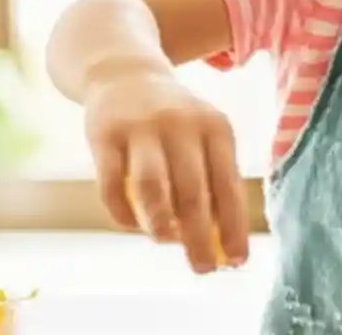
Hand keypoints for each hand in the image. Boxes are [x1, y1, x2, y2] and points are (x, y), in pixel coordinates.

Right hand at [83, 72, 248, 273]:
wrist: (125, 73)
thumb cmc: (174, 122)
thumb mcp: (203, 136)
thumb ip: (212, 182)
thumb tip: (220, 242)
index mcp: (215, 127)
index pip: (229, 186)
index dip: (234, 227)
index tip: (237, 261)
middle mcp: (181, 125)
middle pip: (193, 193)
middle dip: (200, 238)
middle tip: (203, 268)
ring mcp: (141, 128)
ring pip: (152, 189)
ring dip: (161, 226)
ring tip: (167, 243)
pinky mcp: (104, 134)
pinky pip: (111, 186)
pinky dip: (122, 214)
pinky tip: (134, 225)